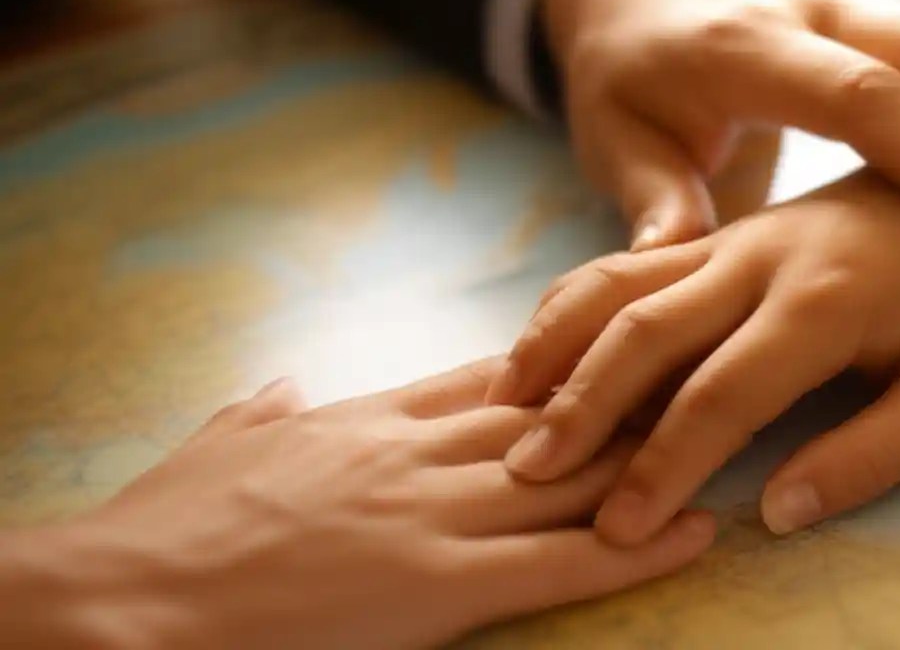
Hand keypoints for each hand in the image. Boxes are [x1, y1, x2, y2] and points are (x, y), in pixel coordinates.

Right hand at [14, 362, 712, 648]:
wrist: (128, 596)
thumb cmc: (166, 527)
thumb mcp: (218, 446)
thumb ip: (261, 411)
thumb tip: (278, 387)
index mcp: (373, 416)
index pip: (496, 373)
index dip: (574, 359)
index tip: (634, 340)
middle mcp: (419, 449)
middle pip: (559, 408)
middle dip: (638, 393)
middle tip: (713, 370)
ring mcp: (436, 512)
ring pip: (574, 471)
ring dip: (659, 454)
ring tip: (735, 436)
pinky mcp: (440, 582)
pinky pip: (560, 561)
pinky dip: (636, 546)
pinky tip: (698, 531)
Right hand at [486, 174, 899, 542]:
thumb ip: (872, 454)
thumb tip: (778, 511)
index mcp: (824, 300)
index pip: (725, 391)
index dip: (665, 463)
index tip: (617, 527)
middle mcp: (760, 259)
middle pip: (647, 329)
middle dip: (584, 405)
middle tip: (527, 470)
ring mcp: (728, 240)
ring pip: (618, 282)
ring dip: (556, 343)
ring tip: (501, 405)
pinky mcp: (712, 236)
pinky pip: (624, 265)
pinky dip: (570, 307)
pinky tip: (532, 353)